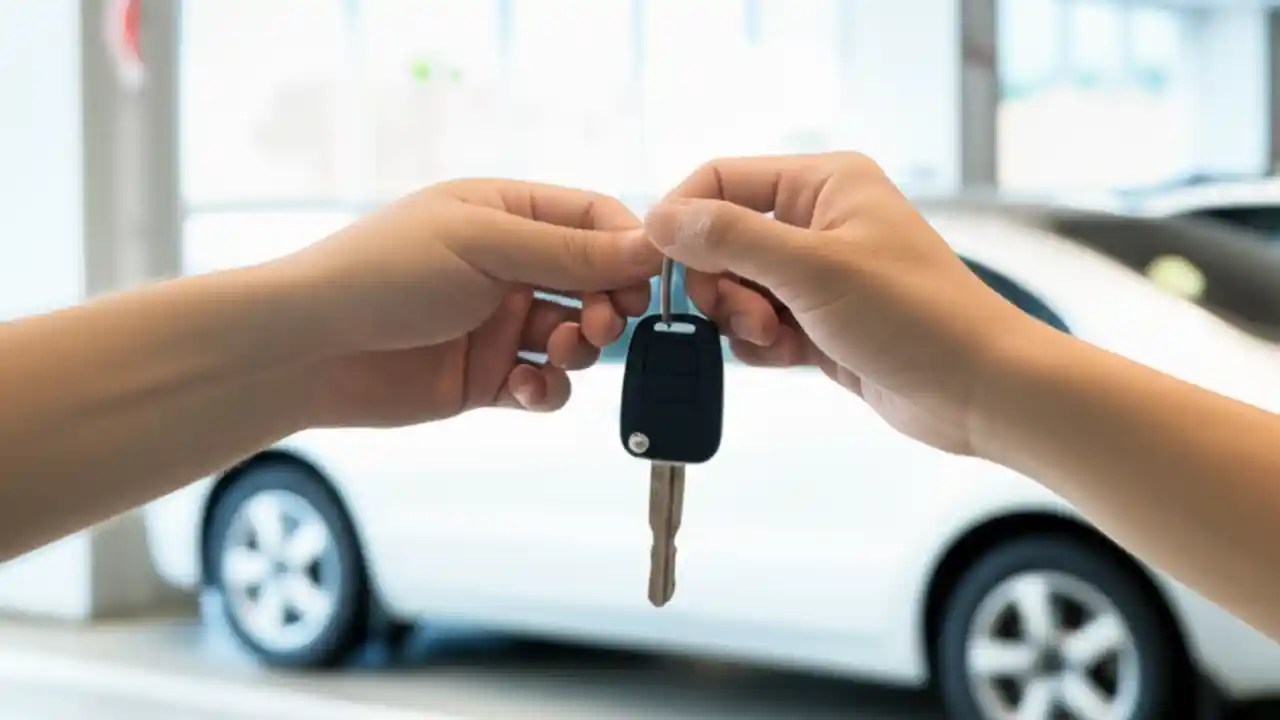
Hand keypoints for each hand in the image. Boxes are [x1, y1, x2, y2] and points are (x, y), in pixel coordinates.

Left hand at [282, 180, 661, 426]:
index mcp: (506, 213)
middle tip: (601, 324)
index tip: (647, 280)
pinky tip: (523, 387)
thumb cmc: (384, 274)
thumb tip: (651, 246)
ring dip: (580, 348)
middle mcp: (508, 265)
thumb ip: (570, 251)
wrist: (309, 349)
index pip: (595, 220)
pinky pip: (544, 385)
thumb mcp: (484, 246)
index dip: (629, 248)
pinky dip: (547, 389)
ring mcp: (498, 322)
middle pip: (594, 281)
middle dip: (608, 304)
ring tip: (557, 352)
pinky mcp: (486, 376)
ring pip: (575, 337)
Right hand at [644, 153, 1036, 454]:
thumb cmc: (915, 316)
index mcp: (824, 183)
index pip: (721, 180)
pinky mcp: (820, 322)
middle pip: (721, 239)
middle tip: (745, 315)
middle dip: (720, 282)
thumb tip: (659, 217)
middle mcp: (817, 220)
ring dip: (741, 318)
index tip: (661, 266)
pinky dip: (762, 345)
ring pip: (736, 287)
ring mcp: (818, 274)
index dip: (684, 219)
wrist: (978, 390)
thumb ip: (730, 238)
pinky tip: (793, 356)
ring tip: (778, 338)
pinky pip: (759, 325)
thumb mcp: (813, 268)